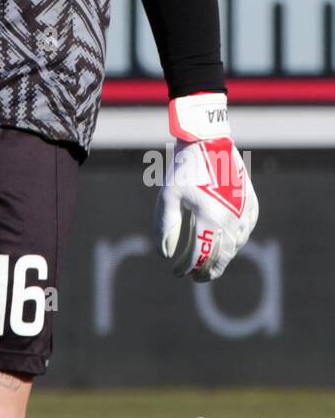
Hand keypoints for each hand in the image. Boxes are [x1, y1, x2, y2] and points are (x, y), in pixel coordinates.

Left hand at [155, 92, 257, 281]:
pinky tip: (225, 242)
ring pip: (236, 245)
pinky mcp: (251, 203)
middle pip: (223, 257)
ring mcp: (244, 211)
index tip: (178, 274)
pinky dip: (236, 241)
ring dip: (222, 257)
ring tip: (208, 261)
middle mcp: (231, 219)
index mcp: (210, 218)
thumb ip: (165, 226)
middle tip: (197, 277)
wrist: (208, 140)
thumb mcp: (167, 196)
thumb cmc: (183, 168)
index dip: (189, 269)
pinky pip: (246, 230)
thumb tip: (165, 255)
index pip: (201, 256)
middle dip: (209, 270)